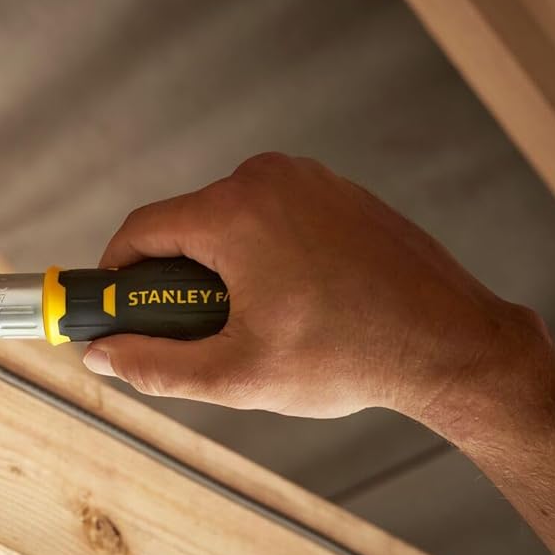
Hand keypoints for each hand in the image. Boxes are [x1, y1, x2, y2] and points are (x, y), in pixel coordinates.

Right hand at [83, 152, 554, 422]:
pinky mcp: (337, 190)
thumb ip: (154, 365)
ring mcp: (308, 179)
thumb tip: (102, 353)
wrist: (452, 343)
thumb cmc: (349, 358)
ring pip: (227, 222)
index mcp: (234, 213)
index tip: (112, 313)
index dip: (114, 276)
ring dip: (219, 270)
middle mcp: (267, 179)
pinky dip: (261, 255)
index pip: (139, 231)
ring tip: (253, 324)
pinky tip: (291, 303)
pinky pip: (271, 217)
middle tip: (193, 334)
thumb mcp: (236, 375)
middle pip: (184, 225)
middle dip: (173, 281)